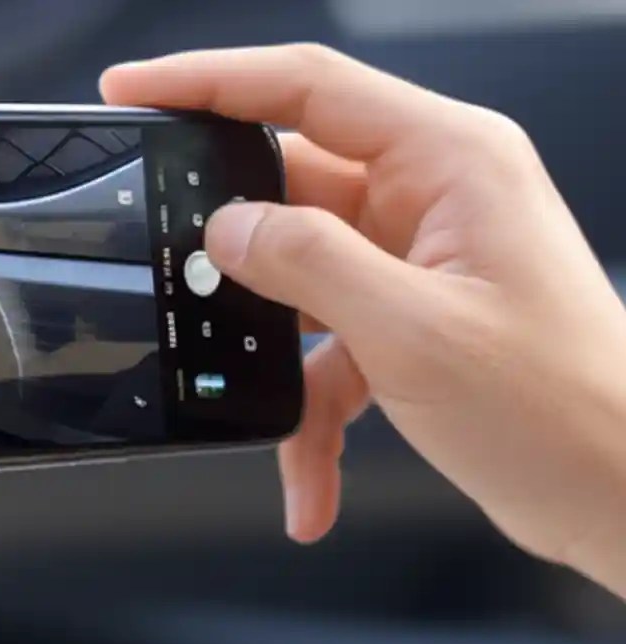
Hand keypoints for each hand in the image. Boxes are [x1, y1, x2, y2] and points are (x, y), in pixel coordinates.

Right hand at [102, 45, 625, 593]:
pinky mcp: (405, 320)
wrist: (622, 496)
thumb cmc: (565, 411)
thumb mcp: (413, 332)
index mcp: (448, 162)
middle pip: (289, 185)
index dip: (209, 80)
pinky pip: (326, 348)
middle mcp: (430, 198)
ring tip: (252, 400)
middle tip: (170, 270)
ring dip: (271, 352)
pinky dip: (308, 409)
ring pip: (298, 279)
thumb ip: (308, 264)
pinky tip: (307, 474)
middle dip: (230, 242)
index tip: (134, 90)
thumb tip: (226, 228)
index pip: (306, 89)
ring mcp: (415, 261)